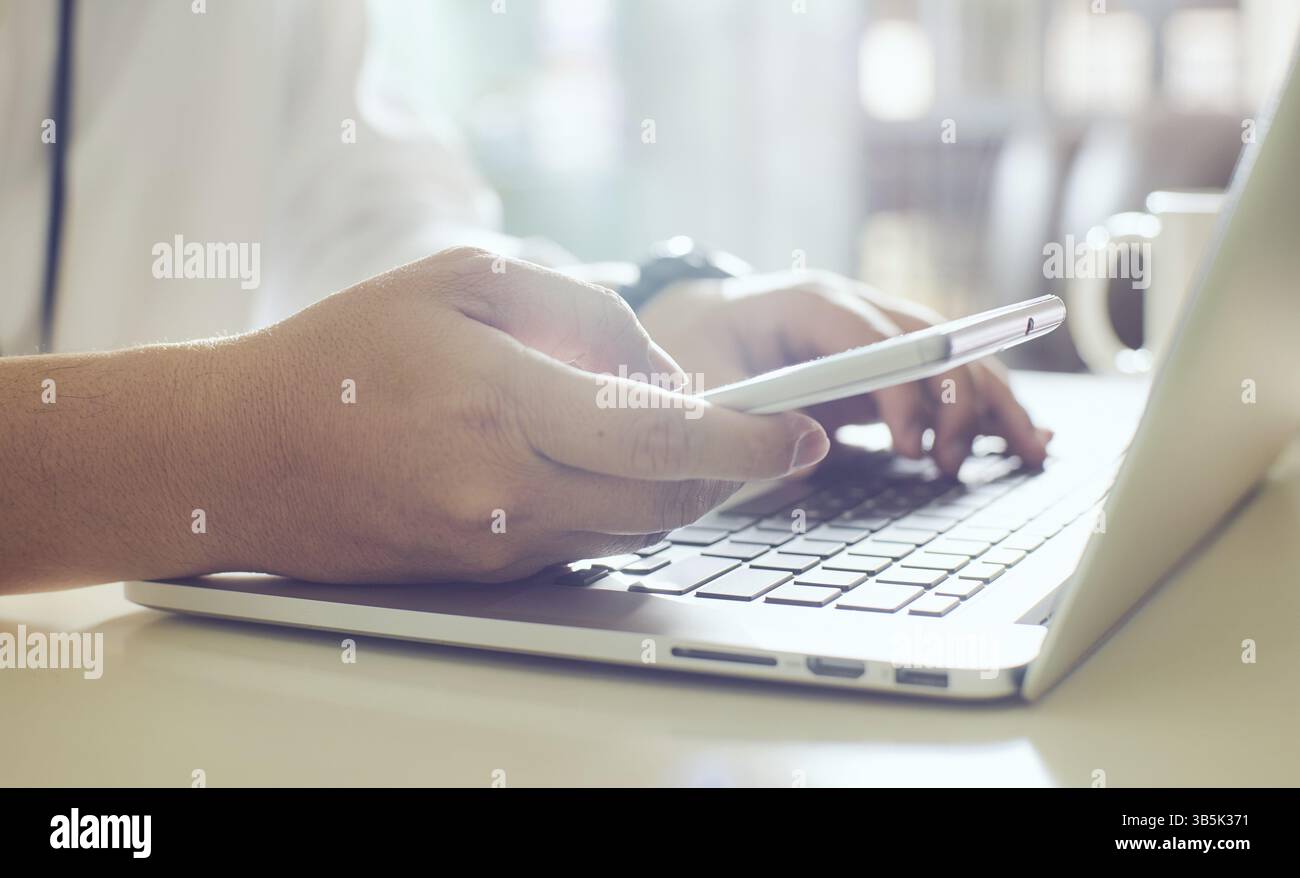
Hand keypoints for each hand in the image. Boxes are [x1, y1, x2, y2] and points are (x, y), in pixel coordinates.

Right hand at [227, 248, 828, 583]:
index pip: (666, 439)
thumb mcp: (462, 279)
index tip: (805, 430)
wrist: (242, 456)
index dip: (752, 438)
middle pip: (668, 502)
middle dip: (733, 471)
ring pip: (634, 529)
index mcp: (501, 401)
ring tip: (670, 436)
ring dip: (677, 489)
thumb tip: (666, 373)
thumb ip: (583, 313)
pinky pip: (584, 543)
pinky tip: (596, 464)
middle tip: (763, 436)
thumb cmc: (344, 353)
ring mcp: (496, 544)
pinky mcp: (486, 574)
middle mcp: (505, 489)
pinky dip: (616, 506)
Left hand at [638, 270, 1051, 475]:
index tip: (910, 442)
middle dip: (954, 399)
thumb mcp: (698, 385)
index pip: (871, 337)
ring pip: (950, 357)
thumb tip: (804, 455)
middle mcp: (853, 308)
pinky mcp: (881, 366)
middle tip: (950, 464)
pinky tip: (1021, 437)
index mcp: (807, 302)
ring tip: (1028, 451)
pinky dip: (980, 408)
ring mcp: (873, 333)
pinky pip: (940, 382)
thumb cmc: (690, 351)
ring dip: (989, 403)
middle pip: (929, 339)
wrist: (690, 329)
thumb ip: (743, 417)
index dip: (898, 389)